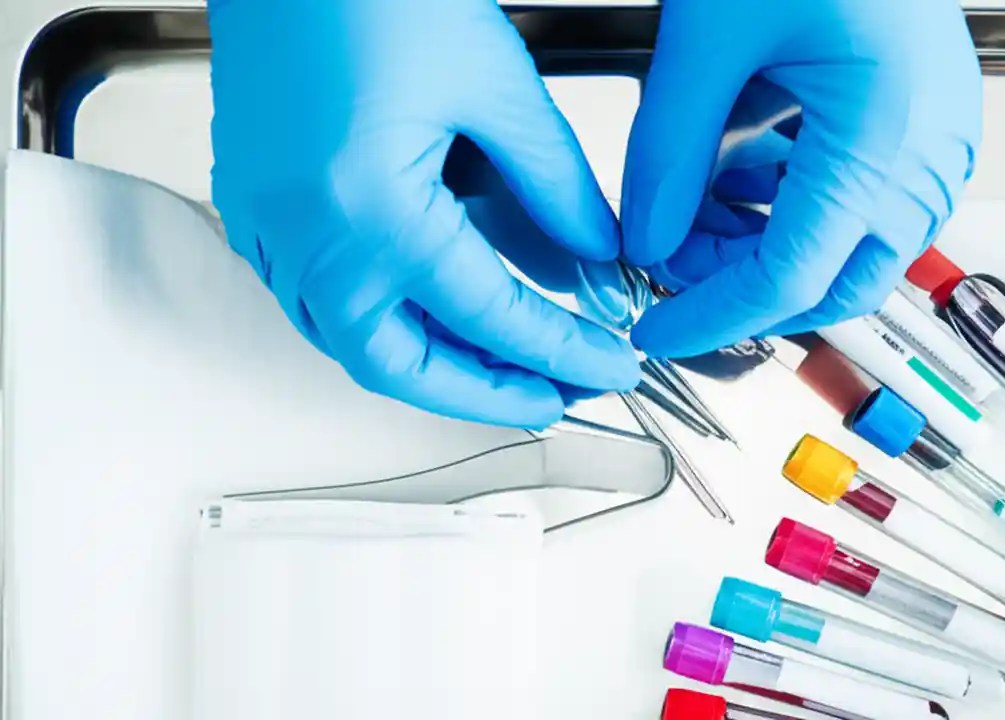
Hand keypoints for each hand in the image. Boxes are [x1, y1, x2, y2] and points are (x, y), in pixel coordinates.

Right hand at [209, 0, 638, 426]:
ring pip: (349, 340)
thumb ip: (555, 185)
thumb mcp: (499, 86)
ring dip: (429, 361)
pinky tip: (429, 302)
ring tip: (501, 357)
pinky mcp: (254, 201)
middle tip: (550, 395)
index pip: (491, 317)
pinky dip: (380, 315)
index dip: (562, 352)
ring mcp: (267, 224)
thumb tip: (597, 253)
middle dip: (482, 393)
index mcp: (370, 211)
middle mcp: (305, 236)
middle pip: (397, 367)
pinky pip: (314, 295)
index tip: (609, 367)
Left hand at [622, 0, 981, 356]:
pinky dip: (797, 199)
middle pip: (834, 281)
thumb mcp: (706, 37)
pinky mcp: (926, 122)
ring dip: (767, 240)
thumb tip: (643, 239)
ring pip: (851, 247)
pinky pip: (866, 198)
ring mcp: (937, 140)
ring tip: (698, 194)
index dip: (711, 316)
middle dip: (744, 285)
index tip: (655, 330)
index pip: (789, 275)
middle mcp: (927, 151)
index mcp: (883, 132)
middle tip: (672, 255)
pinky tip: (745, 159)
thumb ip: (665, 151)